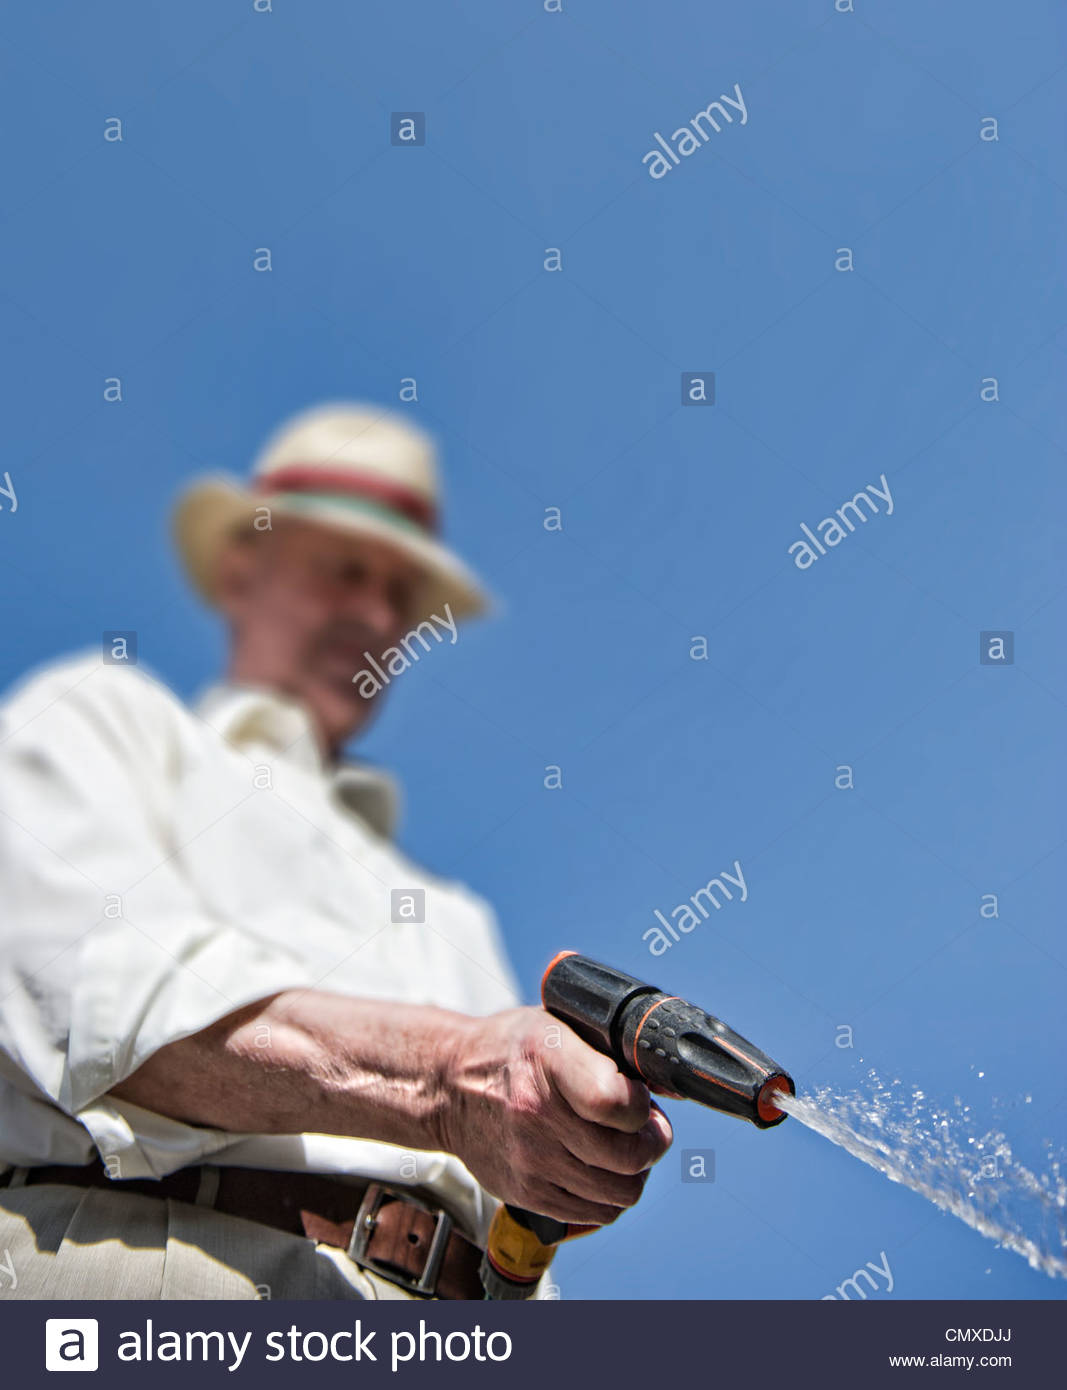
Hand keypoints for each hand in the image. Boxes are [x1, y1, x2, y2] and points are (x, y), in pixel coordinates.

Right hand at [438, 1006, 673, 1225]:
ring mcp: (531, 1160)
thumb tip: (667, 1082)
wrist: (447, 1087)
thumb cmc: (510, 1051)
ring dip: (633, 1172)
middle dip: (652, 1142)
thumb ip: (609, 1049)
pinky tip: (598, 1167)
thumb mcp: (557, 1025)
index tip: (640, 1097)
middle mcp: (536, 1113)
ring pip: (621, 1192)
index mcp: (547, 1058)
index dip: (642, 1106)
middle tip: (645, 1128)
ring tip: (621, 1148)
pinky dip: (609, 1195)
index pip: (615, 1103)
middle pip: (629, 1157)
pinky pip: (597, 1213)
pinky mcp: (527, 1194)